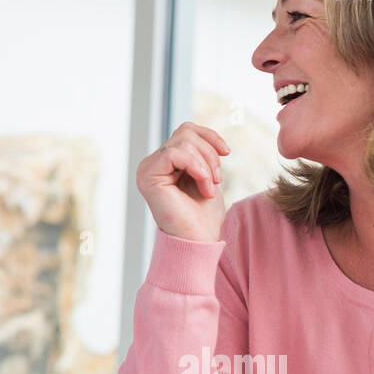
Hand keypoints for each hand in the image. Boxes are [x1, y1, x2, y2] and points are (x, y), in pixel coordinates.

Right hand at [136, 122, 229, 241]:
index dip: (209, 137)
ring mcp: (147, 169)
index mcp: (164, 163)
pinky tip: (204, 187)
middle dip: (210, 153)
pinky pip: (175, 153)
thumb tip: (199, 132)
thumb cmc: (203, 216)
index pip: (185, 131)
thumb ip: (198, 153)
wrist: (198, 242)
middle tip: (217, 179)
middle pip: (185, 132)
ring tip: (210, 186)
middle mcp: (151, 164)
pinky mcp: (148, 175)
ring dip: (206, 163)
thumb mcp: (206, 175)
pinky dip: (197, 168)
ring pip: (183, 141)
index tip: (226, 152)